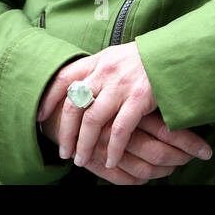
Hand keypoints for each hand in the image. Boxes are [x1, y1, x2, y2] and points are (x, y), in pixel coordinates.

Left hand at [38, 43, 212, 171]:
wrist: (176, 53)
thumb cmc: (146, 60)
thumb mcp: (117, 58)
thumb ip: (98, 71)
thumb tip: (78, 88)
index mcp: (97, 61)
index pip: (63, 78)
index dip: (48, 99)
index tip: (38, 117)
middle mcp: (104, 71)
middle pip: (74, 105)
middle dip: (66, 132)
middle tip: (64, 152)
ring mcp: (121, 84)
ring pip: (92, 120)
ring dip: (85, 145)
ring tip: (82, 161)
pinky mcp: (139, 98)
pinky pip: (120, 129)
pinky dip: (113, 148)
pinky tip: (111, 160)